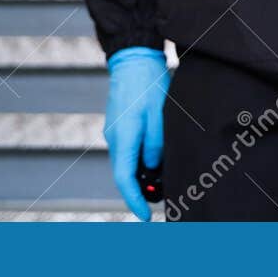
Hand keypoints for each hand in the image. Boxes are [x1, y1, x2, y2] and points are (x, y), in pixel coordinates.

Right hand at [104, 46, 168, 219]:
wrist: (133, 58)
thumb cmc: (149, 84)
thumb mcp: (160, 116)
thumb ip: (157, 146)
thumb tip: (153, 168)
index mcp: (123, 137)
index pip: (124, 179)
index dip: (135, 201)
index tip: (146, 218)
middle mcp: (114, 138)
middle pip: (125, 174)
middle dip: (141, 190)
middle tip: (162, 199)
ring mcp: (114, 131)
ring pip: (127, 162)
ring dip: (141, 174)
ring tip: (163, 179)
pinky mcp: (118, 125)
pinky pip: (128, 150)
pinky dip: (140, 159)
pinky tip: (156, 158)